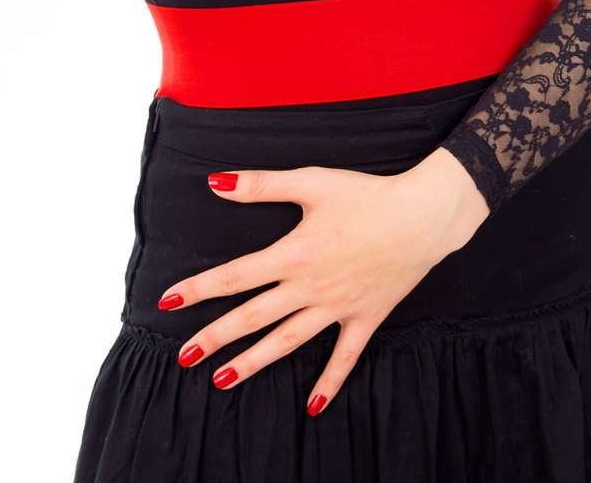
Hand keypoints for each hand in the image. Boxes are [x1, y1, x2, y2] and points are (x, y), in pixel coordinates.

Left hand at [155, 148, 489, 416]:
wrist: (423, 216)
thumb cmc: (367, 194)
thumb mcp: (312, 182)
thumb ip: (261, 185)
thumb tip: (214, 182)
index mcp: (293, 254)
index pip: (235, 275)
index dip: (199, 288)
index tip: (167, 300)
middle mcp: (310, 287)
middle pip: (253, 316)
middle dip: (216, 337)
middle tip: (185, 357)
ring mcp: (337, 308)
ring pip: (288, 342)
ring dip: (254, 362)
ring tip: (224, 381)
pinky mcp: (365, 318)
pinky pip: (344, 358)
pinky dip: (328, 383)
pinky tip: (312, 408)